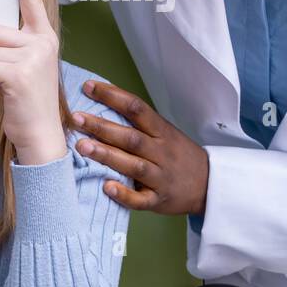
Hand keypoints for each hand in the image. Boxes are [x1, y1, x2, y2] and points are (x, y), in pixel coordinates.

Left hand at [70, 81, 208, 215]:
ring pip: (134, 166)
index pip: (136, 108)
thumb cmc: (178, 155)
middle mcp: (162, 152)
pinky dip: (125, 194)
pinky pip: (141, 199)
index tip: (88, 86)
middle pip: (131, 137)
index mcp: (162, 131)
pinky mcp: (160, 200)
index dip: (112, 96)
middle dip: (103, 127)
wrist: (209, 184)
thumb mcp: (165, 133)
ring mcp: (161, 177)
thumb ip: (138, 123)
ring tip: (83, 147)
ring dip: (108, 156)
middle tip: (76, 118)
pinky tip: (106, 187)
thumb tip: (102, 103)